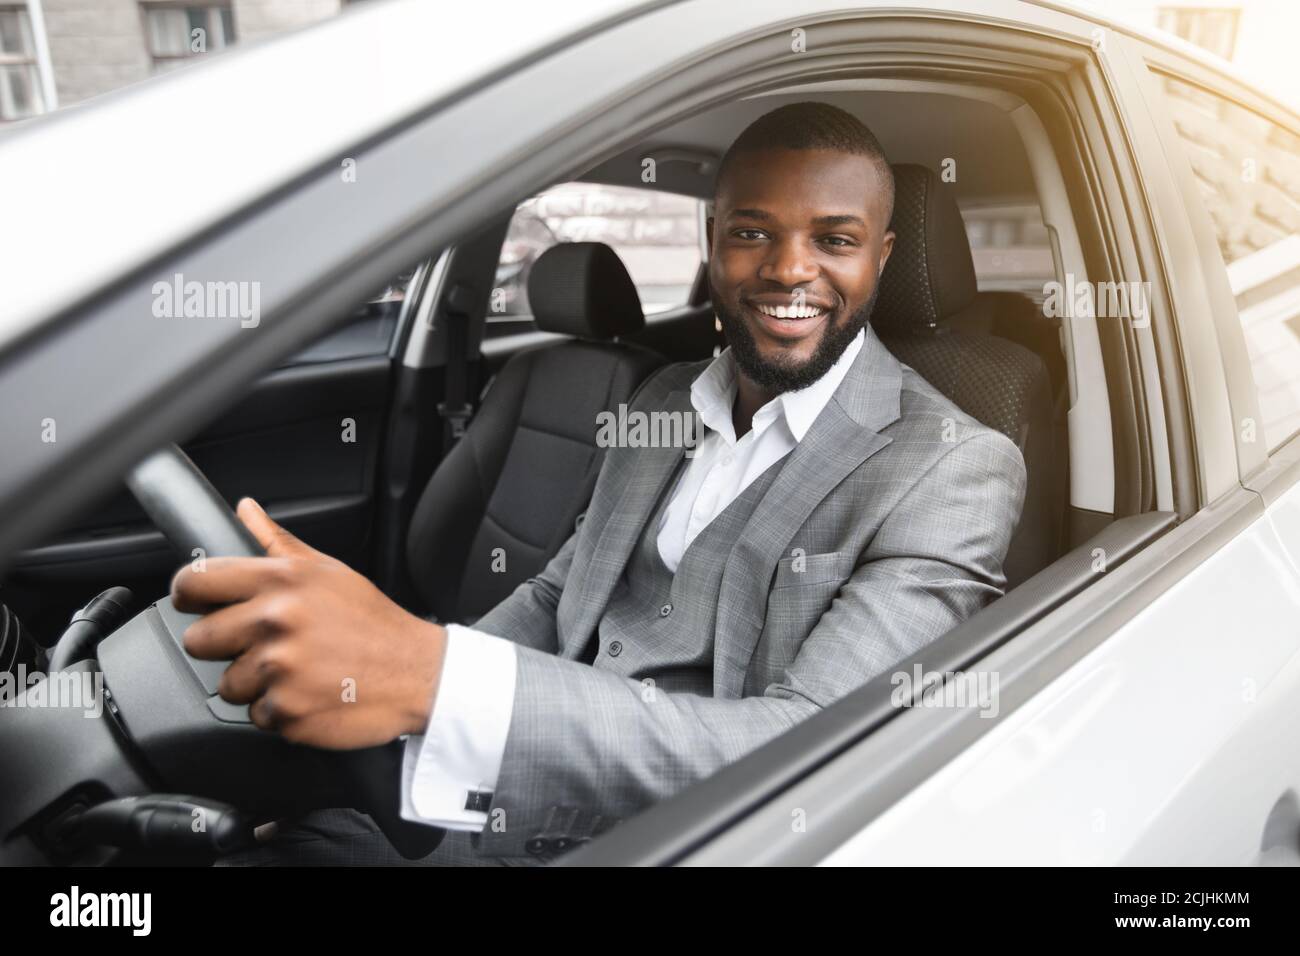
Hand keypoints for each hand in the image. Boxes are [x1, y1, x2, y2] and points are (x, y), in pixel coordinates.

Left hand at [170, 498, 445, 748]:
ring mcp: (279, 668)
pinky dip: (279, 710)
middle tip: (263, 644)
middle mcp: (275, 621)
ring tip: (296, 671)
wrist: (418, 671)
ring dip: (255, 682)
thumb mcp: (329, 571)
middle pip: (199, 640)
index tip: (194, 603)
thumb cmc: (373, 622)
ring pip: (227, 683)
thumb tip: (245, 511)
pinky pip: (256, 715)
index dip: (187, 594)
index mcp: (282, 580)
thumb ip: (278, 542)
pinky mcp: (286, 710)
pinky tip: (309, 693)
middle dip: (225, 645)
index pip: (197, 582)